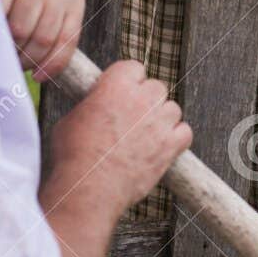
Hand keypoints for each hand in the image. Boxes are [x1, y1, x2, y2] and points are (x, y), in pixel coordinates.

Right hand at [51, 61, 191, 208]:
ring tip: (146, 134)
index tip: (124, 92)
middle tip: (133, 117)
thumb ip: (92, 104)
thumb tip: (95, 105)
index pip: (134, 67)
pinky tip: (163, 146)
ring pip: (173, 108)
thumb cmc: (75, 157)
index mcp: (115, 85)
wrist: (88, 189)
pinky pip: (185, 132)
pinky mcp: (170, 146)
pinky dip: (177, 138)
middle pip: (156, 87)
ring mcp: (159, 122)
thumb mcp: (72, 118)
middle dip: (147, 99)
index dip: (129, 80)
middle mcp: (141, 99)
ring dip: (162, 118)